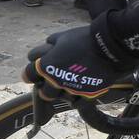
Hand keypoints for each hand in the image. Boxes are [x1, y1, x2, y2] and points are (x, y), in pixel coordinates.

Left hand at [23, 6, 138, 96]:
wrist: (110, 47)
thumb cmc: (85, 39)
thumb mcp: (63, 36)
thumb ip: (50, 44)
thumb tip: (48, 47)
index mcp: (46, 67)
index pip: (28, 75)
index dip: (30, 72)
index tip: (33, 72)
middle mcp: (55, 82)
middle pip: (43, 92)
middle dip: (46, 86)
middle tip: (53, 79)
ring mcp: (71, 91)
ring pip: (60, 98)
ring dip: (62, 92)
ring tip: (69, 83)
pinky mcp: (86, 96)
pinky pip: (76, 103)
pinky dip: (76, 97)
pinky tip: (79, 89)